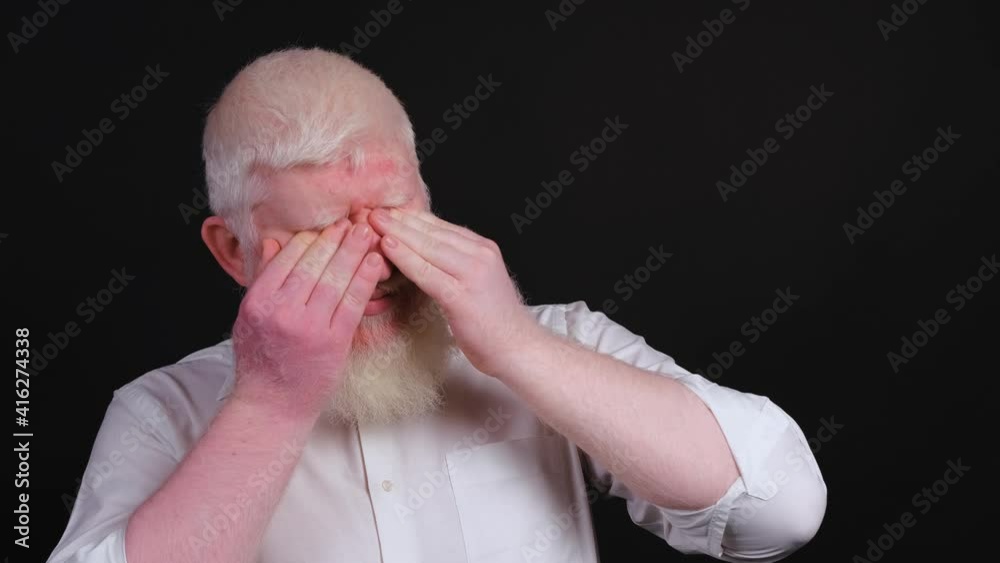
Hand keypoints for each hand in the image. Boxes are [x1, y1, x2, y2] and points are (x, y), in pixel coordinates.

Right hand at [229, 220, 382, 416]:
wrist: (272, 405)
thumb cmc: (261, 361)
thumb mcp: (249, 317)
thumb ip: (263, 279)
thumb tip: (275, 242)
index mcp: (258, 303)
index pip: (287, 259)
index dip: (310, 239)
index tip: (327, 226)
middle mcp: (282, 312)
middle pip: (313, 265)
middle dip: (336, 239)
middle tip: (353, 220)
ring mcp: (309, 327)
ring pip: (334, 279)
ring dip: (354, 252)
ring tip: (368, 233)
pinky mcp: (333, 342)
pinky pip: (352, 303)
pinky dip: (365, 279)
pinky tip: (376, 263)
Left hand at [369, 208, 542, 376]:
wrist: (518, 348)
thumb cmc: (495, 322)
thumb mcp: (479, 281)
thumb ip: (458, 264)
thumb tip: (428, 254)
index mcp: (484, 249)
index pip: (442, 227)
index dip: (413, 218)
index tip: (389, 212)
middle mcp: (480, 255)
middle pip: (432, 232)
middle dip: (400, 220)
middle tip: (372, 210)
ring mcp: (472, 274)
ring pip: (427, 247)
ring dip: (397, 232)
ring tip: (372, 222)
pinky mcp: (461, 296)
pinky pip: (426, 272)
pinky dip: (404, 257)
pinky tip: (387, 247)